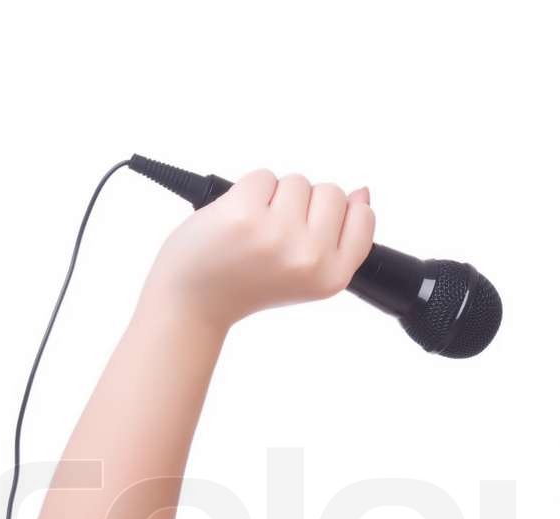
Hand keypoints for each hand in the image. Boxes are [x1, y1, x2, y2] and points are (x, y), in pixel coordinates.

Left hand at [142, 168, 374, 332]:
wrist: (196, 300)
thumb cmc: (249, 283)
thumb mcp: (308, 274)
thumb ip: (338, 238)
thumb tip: (362, 192)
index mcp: (332, 277)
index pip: (363, 218)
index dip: (338, 214)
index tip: (311, 229)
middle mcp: (310, 257)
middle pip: (331, 192)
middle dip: (305, 203)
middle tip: (277, 233)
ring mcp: (278, 234)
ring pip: (297, 181)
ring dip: (275, 196)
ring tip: (255, 227)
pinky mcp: (245, 213)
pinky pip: (263, 176)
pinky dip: (248, 190)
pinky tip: (238, 219)